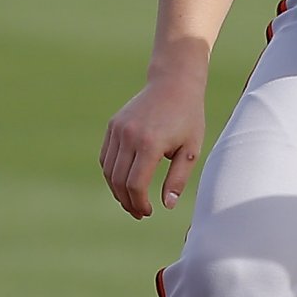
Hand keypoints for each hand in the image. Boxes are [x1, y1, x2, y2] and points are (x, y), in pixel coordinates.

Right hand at [100, 73, 205, 219]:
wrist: (174, 83)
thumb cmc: (188, 118)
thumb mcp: (190, 149)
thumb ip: (178, 179)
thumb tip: (167, 205)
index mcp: (150, 144)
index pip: (136, 184)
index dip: (140, 203)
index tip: (149, 212)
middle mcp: (130, 136)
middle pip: (119, 181)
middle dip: (127, 201)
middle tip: (139, 212)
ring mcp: (118, 129)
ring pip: (109, 170)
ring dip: (117, 190)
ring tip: (131, 201)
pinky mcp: (113, 125)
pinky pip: (106, 156)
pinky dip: (111, 173)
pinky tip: (124, 182)